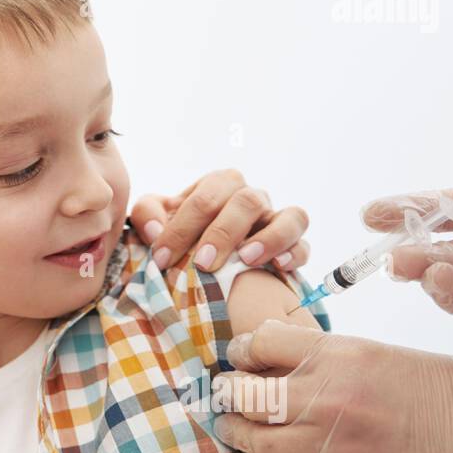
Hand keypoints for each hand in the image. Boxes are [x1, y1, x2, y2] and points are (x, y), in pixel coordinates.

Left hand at [129, 168, 309, 273]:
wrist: (207, 256)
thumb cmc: (183, 233)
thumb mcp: (158, 220)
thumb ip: (148, 215)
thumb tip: (156, 232)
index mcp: (218, 185)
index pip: (203, 198)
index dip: (181, 228)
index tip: (162, 258)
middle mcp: (251, 197)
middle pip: (246, 201)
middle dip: (222, 232)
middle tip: (201, 263)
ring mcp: (275, 219)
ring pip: (288, 216)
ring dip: (269, 237)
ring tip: (246, 259)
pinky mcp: (294, 243)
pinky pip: (304, 242)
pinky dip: (295, 252)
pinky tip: (279, 266)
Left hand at [215, 320, 452, 452]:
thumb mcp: (388, 355)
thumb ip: (338, 359)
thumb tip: (299, 364)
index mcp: (339, 355)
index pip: (261, 343)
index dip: (243, 351)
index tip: (240, 358)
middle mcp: (325, 398)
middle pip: (244, 394)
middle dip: (228, 394)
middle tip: (224, 396)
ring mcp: (329, 446)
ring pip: (253, 441)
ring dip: (235, 435)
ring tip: (232, 431)